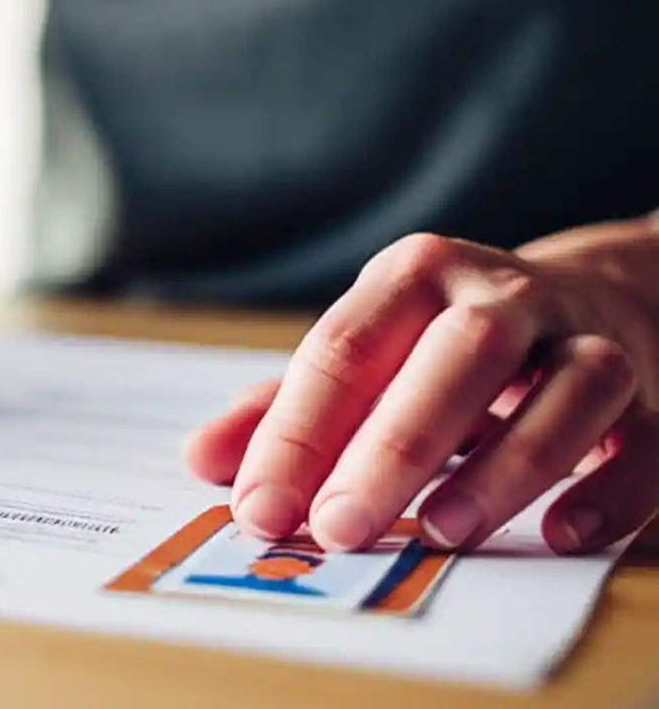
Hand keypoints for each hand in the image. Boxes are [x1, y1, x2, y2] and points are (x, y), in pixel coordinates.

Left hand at [188, 226, 658, 554]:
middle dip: (392, 446)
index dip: (296, 434)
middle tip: (338, 528)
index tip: (258, 511)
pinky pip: (646, 438)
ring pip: (565, 389)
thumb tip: (201, 461)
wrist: (593, 298)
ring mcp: (585, 337)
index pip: (342, 351)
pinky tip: (564, 535)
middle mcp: (500, 294)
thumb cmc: (440, 348)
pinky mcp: (654, 391)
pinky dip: (610, 487)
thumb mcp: (362, 360)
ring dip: (505, 465)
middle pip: (453, 358)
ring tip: (442, 531)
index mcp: (412, 278)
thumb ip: (282, 410)